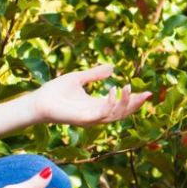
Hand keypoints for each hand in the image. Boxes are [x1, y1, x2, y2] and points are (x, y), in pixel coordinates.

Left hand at [34, 64, 150, 127]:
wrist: (38, 101)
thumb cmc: (55, 91)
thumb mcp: (79, 78)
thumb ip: (95, 74)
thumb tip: (112, 67)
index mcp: (96, 105)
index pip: (120, 105)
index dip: (134, 100)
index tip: (148, 92)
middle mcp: (96, 114)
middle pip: (122, 113)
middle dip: (135, 104)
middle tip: (147, 94)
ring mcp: (90, 118)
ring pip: (115, 116)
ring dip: (125, 104)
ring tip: (129, 88)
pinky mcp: (83, 120)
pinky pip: (101, 114)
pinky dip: (109, 104)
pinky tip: (113, 91)